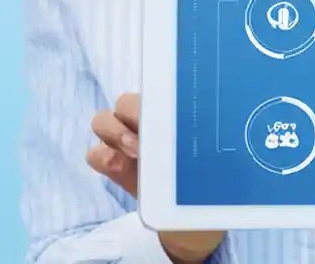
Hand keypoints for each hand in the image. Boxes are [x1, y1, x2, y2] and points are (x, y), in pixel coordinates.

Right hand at [88, 93, 225, 263]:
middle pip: (125, 101)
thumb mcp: (212, 164)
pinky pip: (94, 153)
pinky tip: (124, 170)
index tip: (166, 111)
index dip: (154, 95)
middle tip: (151, 137)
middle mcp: (147, 126)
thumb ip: (209, 143)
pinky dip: (104, 157)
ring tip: (137, 154)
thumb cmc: (208, 188)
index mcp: (174, 117)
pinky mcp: (114, 168)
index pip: (155, 90)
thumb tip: (220, 119)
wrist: (193, 225)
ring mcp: (126, 145)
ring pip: (103, 120)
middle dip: (133, 113)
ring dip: (115, 132)